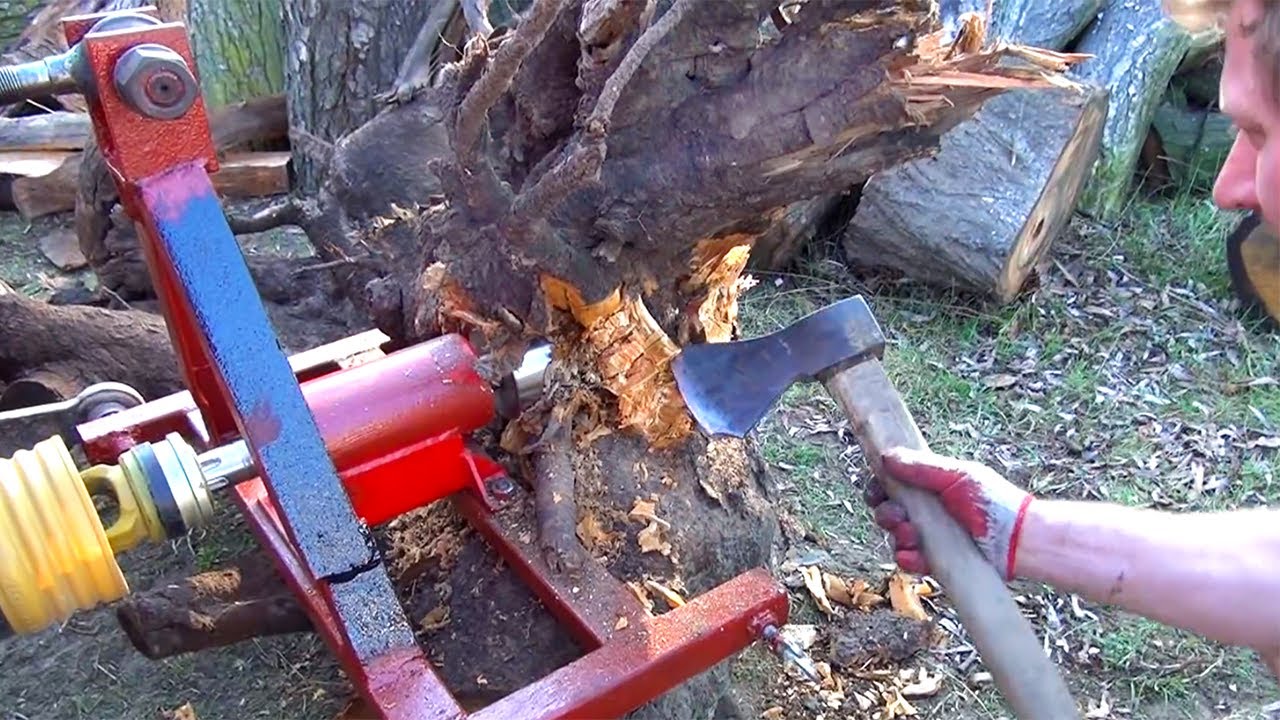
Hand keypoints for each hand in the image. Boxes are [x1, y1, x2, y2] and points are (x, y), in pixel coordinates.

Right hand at [864, 447, 1033, 580]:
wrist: (1018, 540)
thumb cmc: (993, 502)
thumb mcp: (957, 476)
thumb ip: (921, 467)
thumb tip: (886, 456)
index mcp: (928, 487)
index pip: (891, 486)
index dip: (878, 488)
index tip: (876, 491)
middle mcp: (925, 512)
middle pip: (887, 512)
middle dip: (886, 514)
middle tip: (898, 516)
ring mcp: (929, 537)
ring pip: (895, 537)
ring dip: (897, 535)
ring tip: (912, 534)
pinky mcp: (935, 561)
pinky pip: (909, 561)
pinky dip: (907, 558)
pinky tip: (914, 555)